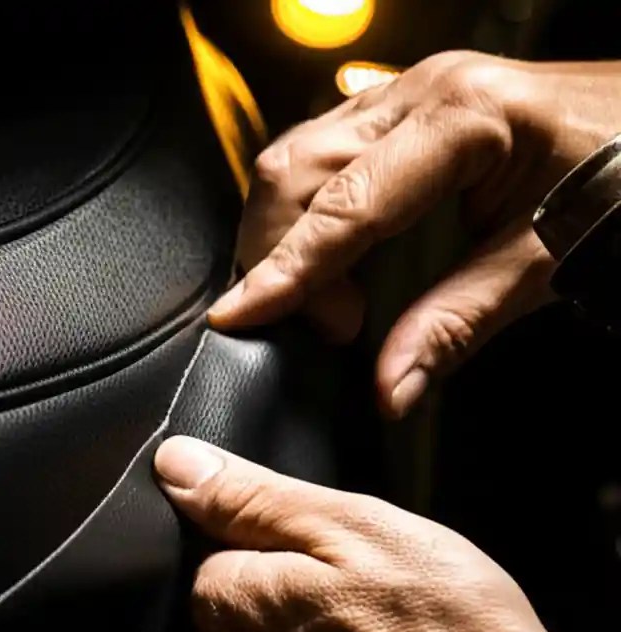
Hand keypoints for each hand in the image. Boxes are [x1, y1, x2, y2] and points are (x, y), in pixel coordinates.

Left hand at [153, 435, 620, 631]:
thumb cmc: (443, 630)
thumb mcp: (351, 528)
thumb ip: (252, 497)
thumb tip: (175, 463)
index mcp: (224, 603)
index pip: (204, 548)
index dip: (262, 535)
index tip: (318, 544)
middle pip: (231, 604)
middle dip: (281, 587)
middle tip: (355, 588)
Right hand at [209, 52, 620, 417]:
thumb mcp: (546, 261)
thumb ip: (457, 324)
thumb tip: (388, 387)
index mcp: (463, 118)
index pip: (345, 207)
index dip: (286, 270)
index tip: (239, 314)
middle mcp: (422, 91)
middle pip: (296, 170)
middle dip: (283, 255)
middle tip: (335, 326)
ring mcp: (407, 90)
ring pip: (295, 157)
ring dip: (289, 235)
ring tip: (339, 299)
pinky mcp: (402, 105)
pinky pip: (322, 151)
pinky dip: (311, 212)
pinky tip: (337, 257)